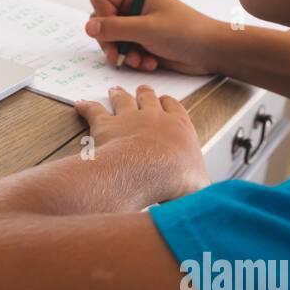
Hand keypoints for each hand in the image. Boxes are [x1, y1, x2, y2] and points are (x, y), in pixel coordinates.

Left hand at [75, 85, 210, 202]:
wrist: (147, 170)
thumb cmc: (175, 178)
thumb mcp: (200, 186)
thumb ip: (203, 188)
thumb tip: (210, 200)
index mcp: (179, 127)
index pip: (176, 108)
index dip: (170, 104)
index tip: (166, 100)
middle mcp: (154, 117)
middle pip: (149, 98)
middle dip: (145, 94)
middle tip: (142, 89)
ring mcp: (128, 118)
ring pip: (123, 100)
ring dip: (119, 95)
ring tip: (115, 90)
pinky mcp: (106, 124)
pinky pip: (93, 110)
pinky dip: (86, 107)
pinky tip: (80, 105)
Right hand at [85, 0, 222, 73]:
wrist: (210, 51)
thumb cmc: (186, 32)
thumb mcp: (148, 29)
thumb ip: (115, 28)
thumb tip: (88, 27)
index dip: (101, 17)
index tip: (112, 32)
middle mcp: (132, 7)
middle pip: (100, 21)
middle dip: (110, 41)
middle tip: (118, 55)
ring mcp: (135, 25)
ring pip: (110, 40)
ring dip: (123, 53)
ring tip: (139, 60)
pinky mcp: (140, 42)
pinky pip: (122, 51)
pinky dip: (132, 59)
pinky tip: (149, 63)